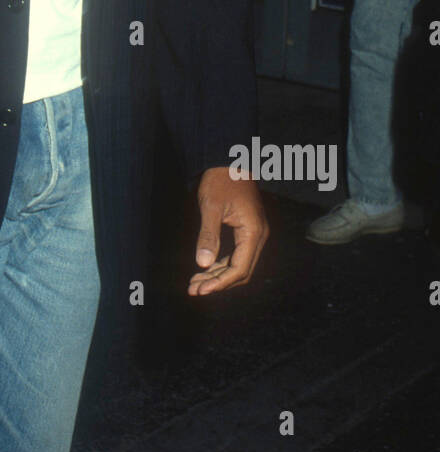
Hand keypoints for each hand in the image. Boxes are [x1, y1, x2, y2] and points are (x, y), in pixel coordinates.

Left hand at [188, 167, 268, 296]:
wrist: (229, 160)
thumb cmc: (220, 181)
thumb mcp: (211, 207)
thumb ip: (208, 236)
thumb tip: (203, 264)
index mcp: (253, 232)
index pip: (239, 269)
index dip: (220, 283)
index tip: (201, 290)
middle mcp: (258, 237)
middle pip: (240, 271)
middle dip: (217, 283)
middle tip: (193, 290)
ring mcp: (253, 234)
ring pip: (237, 265)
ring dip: (217, 276)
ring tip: (194, 284)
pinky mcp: (246, 231)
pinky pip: (236, 255)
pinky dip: (220, 264)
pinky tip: (204, 270)